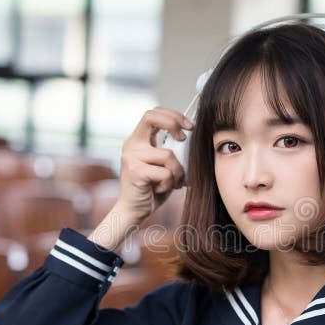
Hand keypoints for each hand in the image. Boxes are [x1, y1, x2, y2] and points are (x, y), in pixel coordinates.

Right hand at [114, 107, 192, 221]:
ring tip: (172, 183)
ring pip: (168, 155)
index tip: (189, 127)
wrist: (134, 211)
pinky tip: (160, 190)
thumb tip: (193, 136)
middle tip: (184, 138)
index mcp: (138, 140)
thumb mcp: (163, 165)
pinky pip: (166, 173)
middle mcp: (131, 145)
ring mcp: (131, 157)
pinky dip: (170, 183)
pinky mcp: (135, 171)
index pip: (152, 113)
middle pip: (152, 117)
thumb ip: (171, 149)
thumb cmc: (152, 188)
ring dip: (177, 171)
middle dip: (174, 122)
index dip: (173, 115)